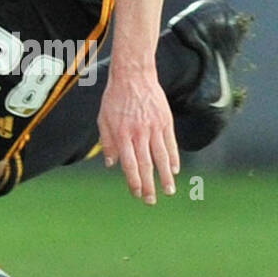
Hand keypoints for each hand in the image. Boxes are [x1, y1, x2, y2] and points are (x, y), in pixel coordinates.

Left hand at [98, 63, 178, 204]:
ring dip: (165, 177)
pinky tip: (174, 170)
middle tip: (151, 201)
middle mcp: (138, 133)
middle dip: (149, 186)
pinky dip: (173, 158)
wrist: (133, 75)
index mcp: (122, 134)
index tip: (136, 193)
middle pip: (146, 165)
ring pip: (161, 158)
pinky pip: (170, 144)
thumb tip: (112, 164)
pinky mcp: (165, 121)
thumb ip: (107, 142)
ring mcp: (154, 127)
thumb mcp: (103, 118)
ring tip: (168, 191)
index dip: (133, 181)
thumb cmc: (115, 98)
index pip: (129, 164)